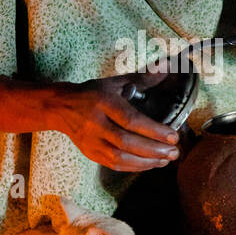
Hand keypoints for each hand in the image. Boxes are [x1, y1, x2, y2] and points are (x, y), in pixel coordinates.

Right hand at [54, 73, 180, 171]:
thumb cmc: (92, 94)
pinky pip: (114, 165)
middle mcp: (95, 124)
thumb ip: (142, 78)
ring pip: (120, 158)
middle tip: (175, 152)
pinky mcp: (90, 154)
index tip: (173, 137)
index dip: (154, 131)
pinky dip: (135, 167)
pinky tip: (150, 164)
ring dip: (146, 162)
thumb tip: (165, 67)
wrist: (60, 108)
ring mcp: (91, 141)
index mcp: (103, 103)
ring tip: (166, 160)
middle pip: (126, 142)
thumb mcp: (114, 82)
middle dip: (154, 150)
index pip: (131, 120)